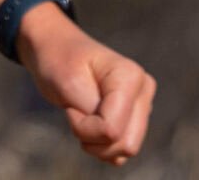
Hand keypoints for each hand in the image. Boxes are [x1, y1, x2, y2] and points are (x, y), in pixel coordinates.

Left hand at [17, 4, 154, 166]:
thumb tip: (113, 138)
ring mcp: (142, 105)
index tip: (70, 105)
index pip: (111, 129)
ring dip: (96, 143)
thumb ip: (93, 114)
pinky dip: (101, 145)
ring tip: (82, 115)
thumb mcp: (68, 84)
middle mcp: (143, 91)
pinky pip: (121, 149)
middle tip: (75, 113)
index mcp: (131, 77)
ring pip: (125, 150)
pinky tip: (90, 124)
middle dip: (93, 139)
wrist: (55, 49)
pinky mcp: (134, 117)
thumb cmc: (58, 61)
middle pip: (126, 144)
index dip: (84, 127)